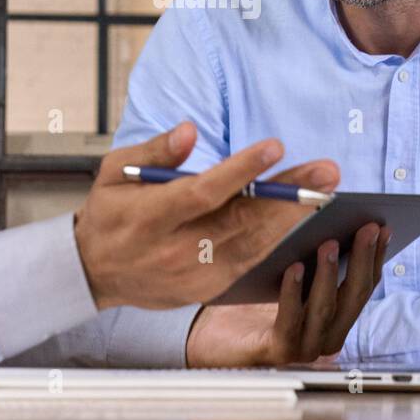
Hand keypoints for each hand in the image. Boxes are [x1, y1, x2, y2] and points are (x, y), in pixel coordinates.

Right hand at [73, 121, 337, 310]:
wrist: (94, 272)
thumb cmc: (110, 212)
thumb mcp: (115, 171)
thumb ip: (155, 151)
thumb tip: (190, 131)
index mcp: (151, 216)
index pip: (204, 192)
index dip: (242, 170)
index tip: (275, 147)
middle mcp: (176, 248)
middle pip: (241, 220)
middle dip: (288, 195)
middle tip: (326, 172)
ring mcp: (195, 274)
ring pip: (254, 243)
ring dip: (293, 217)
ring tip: (325, 190)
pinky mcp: (207, 288)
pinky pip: (251, 262)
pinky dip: (279, 241)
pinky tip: (304, 219)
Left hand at [185, 221, 390, 366]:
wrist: (215, 336)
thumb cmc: (253, 299)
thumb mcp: (290, 270)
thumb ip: (313, 251)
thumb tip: (332, 212)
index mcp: (336, 316)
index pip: (364, 285)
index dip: (375, 256)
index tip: (383, 226)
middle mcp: (327, 334)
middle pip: (353, 296)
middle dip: (361, 259)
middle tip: (365, 228)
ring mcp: (305, 345)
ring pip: (325, 308)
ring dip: (329, 273)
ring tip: (328, 242)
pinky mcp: (278, 349)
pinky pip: (290, 321)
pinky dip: (293, 293)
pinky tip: (293, 268)